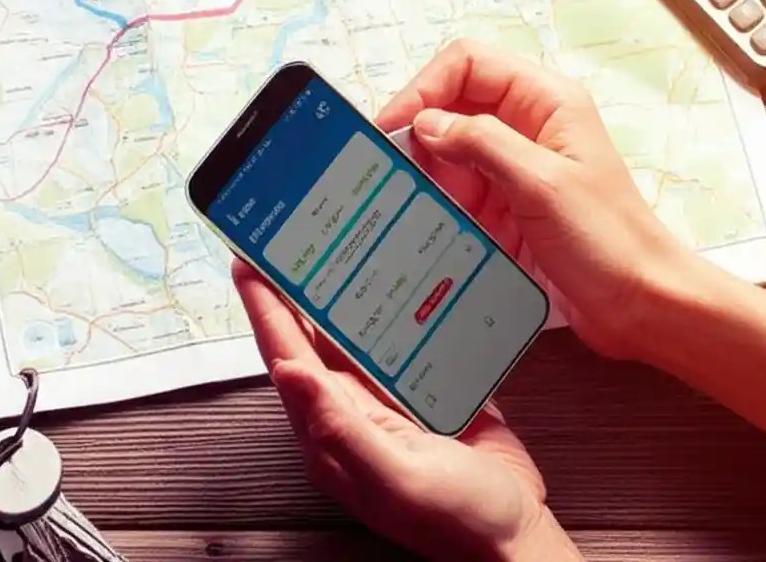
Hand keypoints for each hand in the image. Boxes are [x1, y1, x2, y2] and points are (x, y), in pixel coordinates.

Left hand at [233, 261, 579, 560]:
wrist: (518, 538)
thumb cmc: (457, 520)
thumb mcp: (397, 477)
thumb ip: (342, 427)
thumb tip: (289, 372)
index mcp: (332, 430)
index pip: (287, 355)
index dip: (264, 308)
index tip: (247, 258)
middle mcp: (354, 409)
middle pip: (315, 336)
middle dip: (297, 287)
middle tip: (289, 233)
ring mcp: (392, 398)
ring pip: (359, 332)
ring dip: (348, 288)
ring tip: (339, 239)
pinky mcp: (430, 388)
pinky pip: (407, 338)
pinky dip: (401, 306)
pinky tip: (404, 273)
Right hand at [376, 40, 691, 360]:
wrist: (641, 306)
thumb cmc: (609, 240)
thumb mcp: (542, 183)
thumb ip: (481, 143)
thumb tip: (425, 123)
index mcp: (546, 102)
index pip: (468, 66)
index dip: (425, 88)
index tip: (392, 127)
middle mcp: (528, 128)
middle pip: (452, 109)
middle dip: (417, 137)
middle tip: (384, 172)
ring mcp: (515, 172)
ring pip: (449, 157)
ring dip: (424, 178)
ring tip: (398, 206)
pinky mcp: (506, 211)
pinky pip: (457, 198)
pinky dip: (436, 209)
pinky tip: (420, 229)